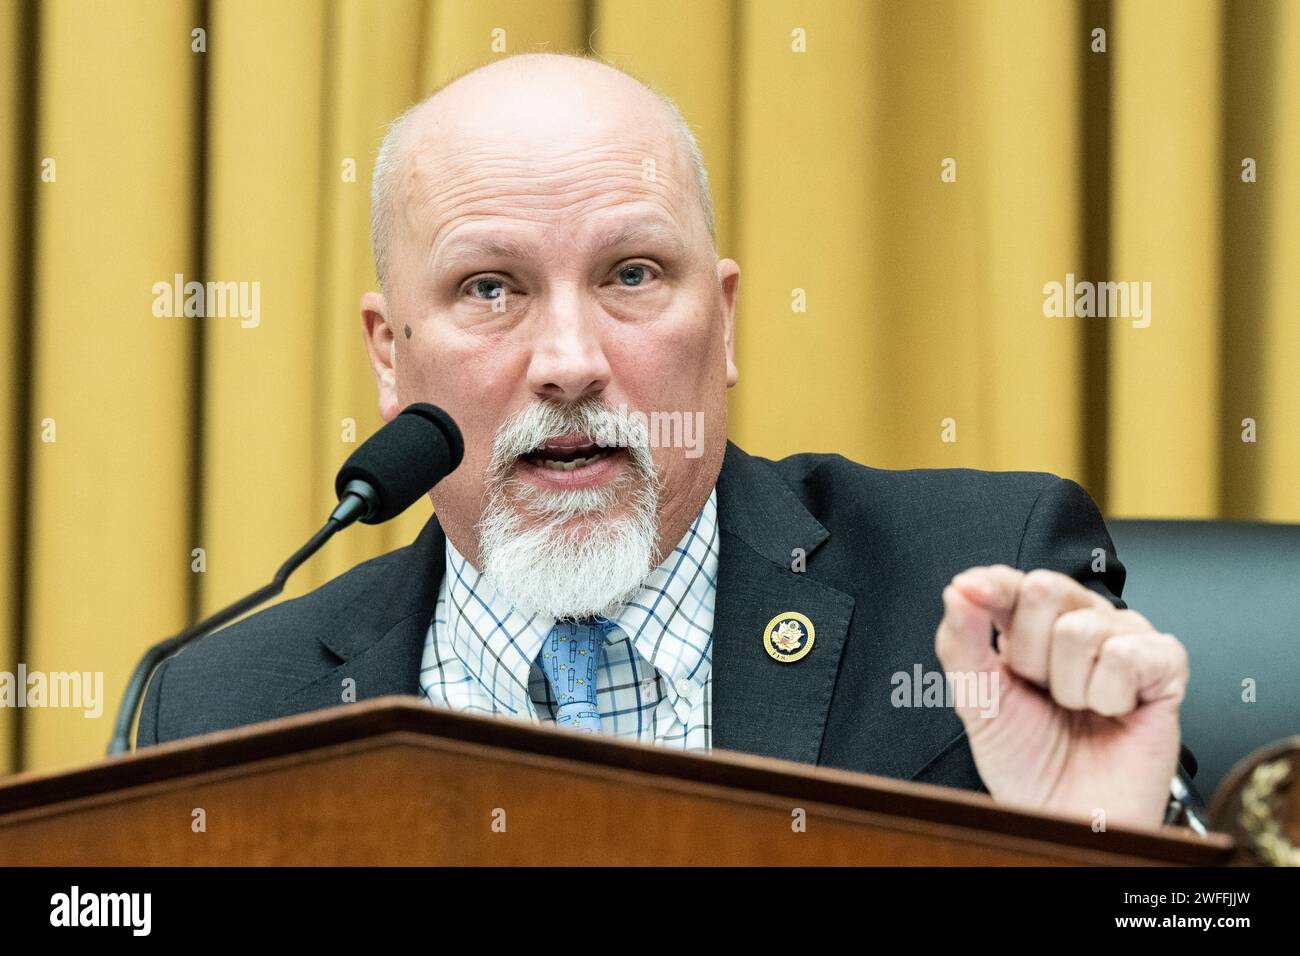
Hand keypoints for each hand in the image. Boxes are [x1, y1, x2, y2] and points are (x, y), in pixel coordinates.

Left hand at [934, 565, 1186, 827]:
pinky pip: (1126, 654)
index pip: (1011, 581)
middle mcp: (1080, 619)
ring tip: (1078, 709)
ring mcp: (1125, 637)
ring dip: (1069, 686)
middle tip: (1041, 693)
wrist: (1067, 815)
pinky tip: (1112, 712)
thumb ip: (961, 642)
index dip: (992, 586)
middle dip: (1030, 653)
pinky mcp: (1165, 663)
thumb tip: (957, 589)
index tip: (971, 592)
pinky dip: (1108, 696)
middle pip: (1045, 590)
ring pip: (1081, 628)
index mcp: (1031, 623)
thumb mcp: (978, 701)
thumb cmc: (1027, 762)